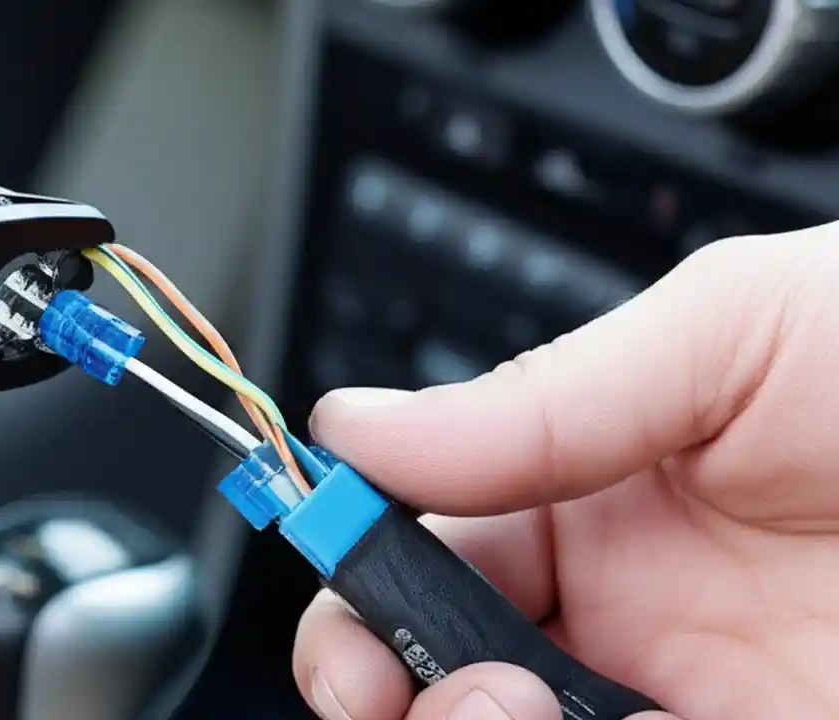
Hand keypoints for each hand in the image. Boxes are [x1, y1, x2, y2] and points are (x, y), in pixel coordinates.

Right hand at [294, 227, 838, 719]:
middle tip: (389, 674)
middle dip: (380, 678)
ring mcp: (687, 703)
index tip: (334, 594)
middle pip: (438, 670)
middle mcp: (625, 619)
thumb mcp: (730, 330)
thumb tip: (360, 425)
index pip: (425, 546)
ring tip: (506, 701)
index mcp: (594, 499)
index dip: (356, 572)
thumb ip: (538, 396)